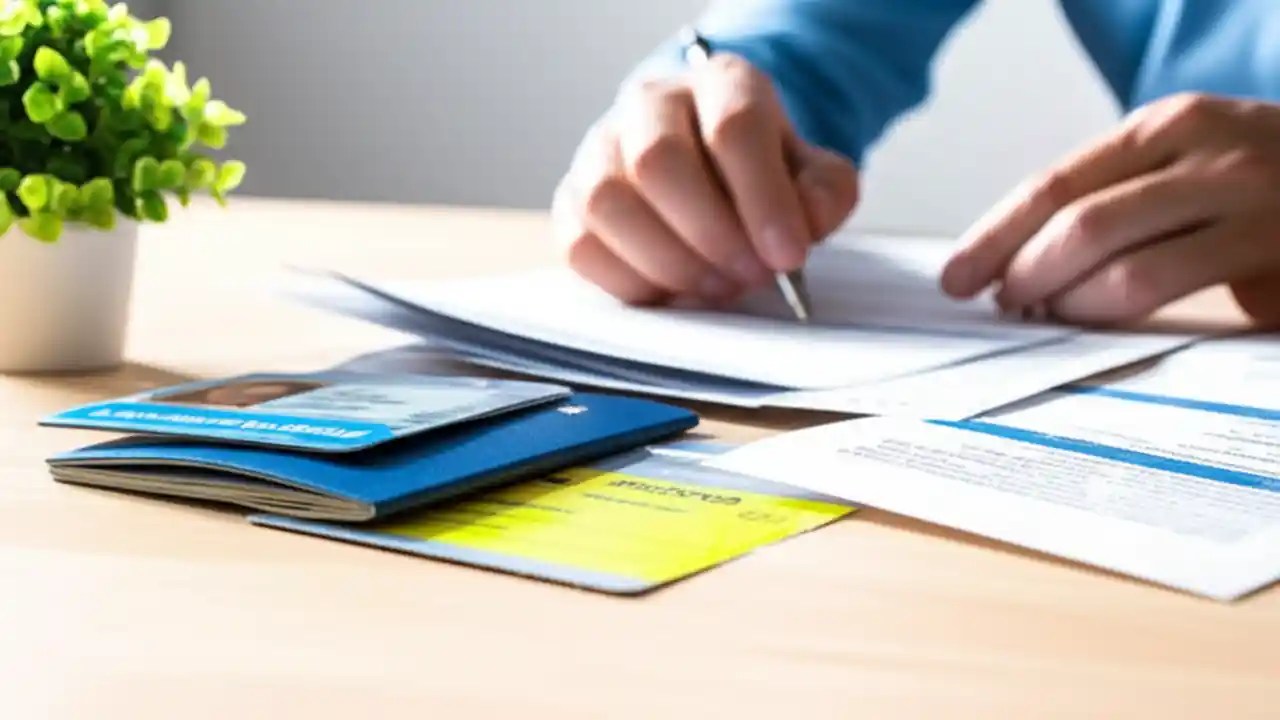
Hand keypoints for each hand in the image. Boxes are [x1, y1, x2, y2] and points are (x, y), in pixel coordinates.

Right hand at [551, 54, 858, 305]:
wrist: (711, 173)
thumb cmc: (759, 176)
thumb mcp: (812, 176)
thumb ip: (824, 194)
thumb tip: (804, 223)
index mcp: (719, 83)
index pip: (733, 127)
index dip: (763, 199)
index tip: (788, 256)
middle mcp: (650, 103)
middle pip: (659, 161)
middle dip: (711, 235)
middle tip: (750, 277)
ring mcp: (599, 149)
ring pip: (609, 202)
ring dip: (670, 262)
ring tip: (715, 288)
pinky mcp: (571, 202)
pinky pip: (582, 245)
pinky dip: (631, 282)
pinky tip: (673, 292)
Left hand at [940, 93, 1279, 324]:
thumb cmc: (1262, 195)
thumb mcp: (1187, 174)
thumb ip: (1118, 203)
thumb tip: (1017, 259)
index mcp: (1167, 127)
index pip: (1055, 182)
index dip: (994, 233)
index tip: (955, 275)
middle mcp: (1203, 150)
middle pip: (1074, 219)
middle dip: (1018, 270)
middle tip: (996, 306)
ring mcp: (1243, 196)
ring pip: (1114, 254)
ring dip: (1060, 296)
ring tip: (1039, 317)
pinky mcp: (1271, 247)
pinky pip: (1163, 281)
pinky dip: (1107, 308)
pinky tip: (1087, 320)